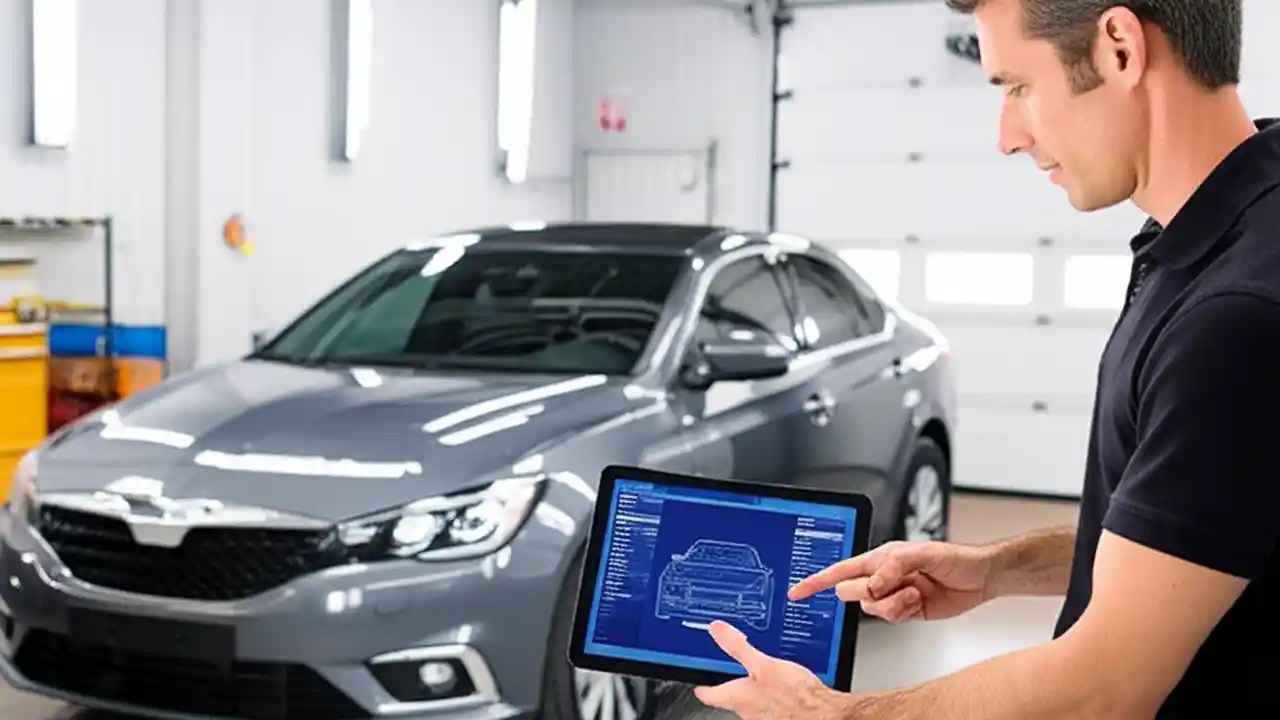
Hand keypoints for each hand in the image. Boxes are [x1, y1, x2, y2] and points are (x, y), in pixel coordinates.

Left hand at [694, 620, 850, 719]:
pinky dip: (774, 697)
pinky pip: (771, 708)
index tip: (698, 684)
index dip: (702, 686)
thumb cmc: (796, 695)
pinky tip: (785, 690)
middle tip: (735, 672)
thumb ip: (738, 647)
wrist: (825, 715)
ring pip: (753, 704)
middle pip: (732, 700)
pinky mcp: (782, 718)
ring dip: (757, 692)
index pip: (708, 695)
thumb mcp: (763, 664)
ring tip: (765, 678)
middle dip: (734, 686)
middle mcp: (748, 713)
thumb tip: (716, 630)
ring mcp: (765, 718)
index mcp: (738, 697)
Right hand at [788, 540, 995, 622]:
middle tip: (894, 586)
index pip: (840, 570)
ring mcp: (893, 595)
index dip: (816, 581)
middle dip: (870, 592)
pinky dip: (903, 612)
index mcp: (879, 558)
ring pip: (872, 609)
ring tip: (915, 592)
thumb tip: (873, 582)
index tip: (798, 591)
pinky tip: (918, 602)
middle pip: (853, 592)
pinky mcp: (905, 611)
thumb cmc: (955, 558)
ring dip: (894, 604)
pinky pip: (890, 619)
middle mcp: (882, 576)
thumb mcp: (924, 553)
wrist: (980, 579)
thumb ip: (894, 565)